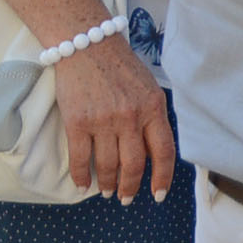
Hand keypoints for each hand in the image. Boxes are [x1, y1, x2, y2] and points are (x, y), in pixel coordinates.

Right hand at [54, 34, 175, 202]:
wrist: (88, 45)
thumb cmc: (120, 66)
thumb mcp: (148, 88)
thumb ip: (152, 117)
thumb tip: (151, 152)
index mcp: (153, 108)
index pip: (164, 151)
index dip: (162, 177)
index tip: (158, 194)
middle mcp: (131, 117)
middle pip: (134, 165)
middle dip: (131, 187)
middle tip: (126, 198)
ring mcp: (103, 121)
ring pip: (108, 165)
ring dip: (108, 184)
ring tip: (107, 191)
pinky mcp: (78, 122)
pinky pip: (81, 159)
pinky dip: (82, 176)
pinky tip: (84, 184)